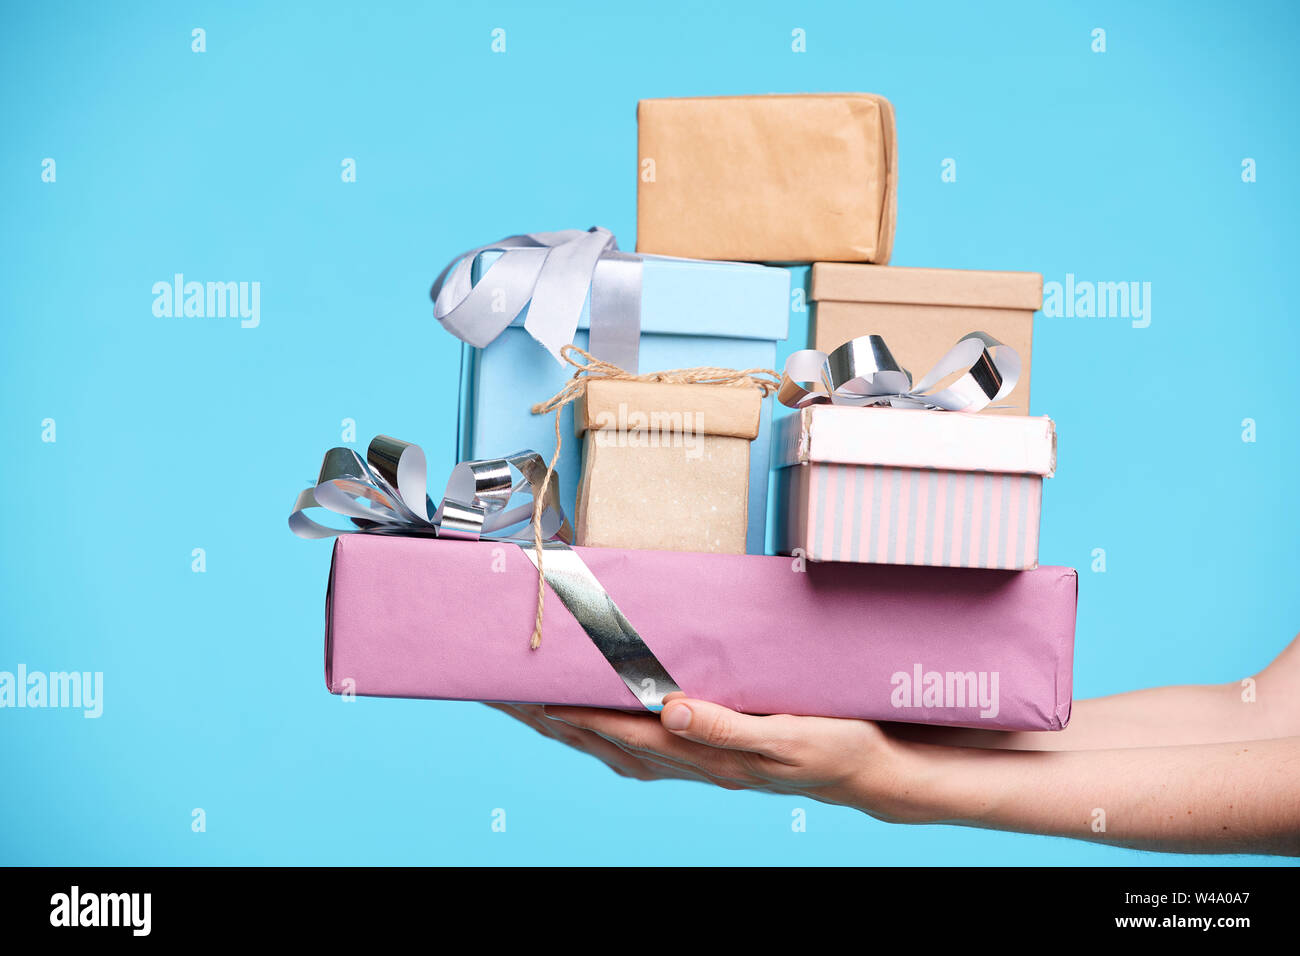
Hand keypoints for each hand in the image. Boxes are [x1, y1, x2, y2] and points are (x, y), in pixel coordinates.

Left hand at [542, 695, 934, 822]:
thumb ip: (727, 728)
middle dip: (560, 724)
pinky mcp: (713, 752)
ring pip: (621, 748)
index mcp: (709, 758)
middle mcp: (696, 763)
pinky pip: (645, 745)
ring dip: (577, 730)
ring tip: (538, 710)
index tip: (538, 700)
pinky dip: (611, 734)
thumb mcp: (787, 739)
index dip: (581, 717)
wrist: (868, 770)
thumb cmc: (833, 749)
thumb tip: (671, 712)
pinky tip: (601, 723)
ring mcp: (701, 762)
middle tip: (513, 701)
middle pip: (610, 744)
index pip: (628, 735)